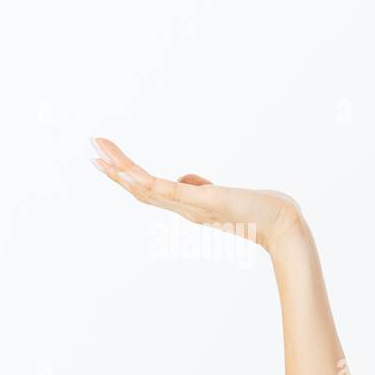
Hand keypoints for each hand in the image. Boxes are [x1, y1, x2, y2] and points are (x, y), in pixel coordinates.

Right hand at [89, 137, 302, 249]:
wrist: (284, 226)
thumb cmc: (259, 210)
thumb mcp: (224, 193)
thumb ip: (200, 186)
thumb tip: (183, 178)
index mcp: (188, 206)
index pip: (149, 190)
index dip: (124, 177)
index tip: (104, 159)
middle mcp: (187, 210)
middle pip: (141, 190)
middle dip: (114, 170)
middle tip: (91, 149)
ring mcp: (195, 207)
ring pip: (150, 190)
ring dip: (123, 172)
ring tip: (99, 155)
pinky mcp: (207, 203)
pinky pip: (172, 193)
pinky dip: (148, 183)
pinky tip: (130, 173)